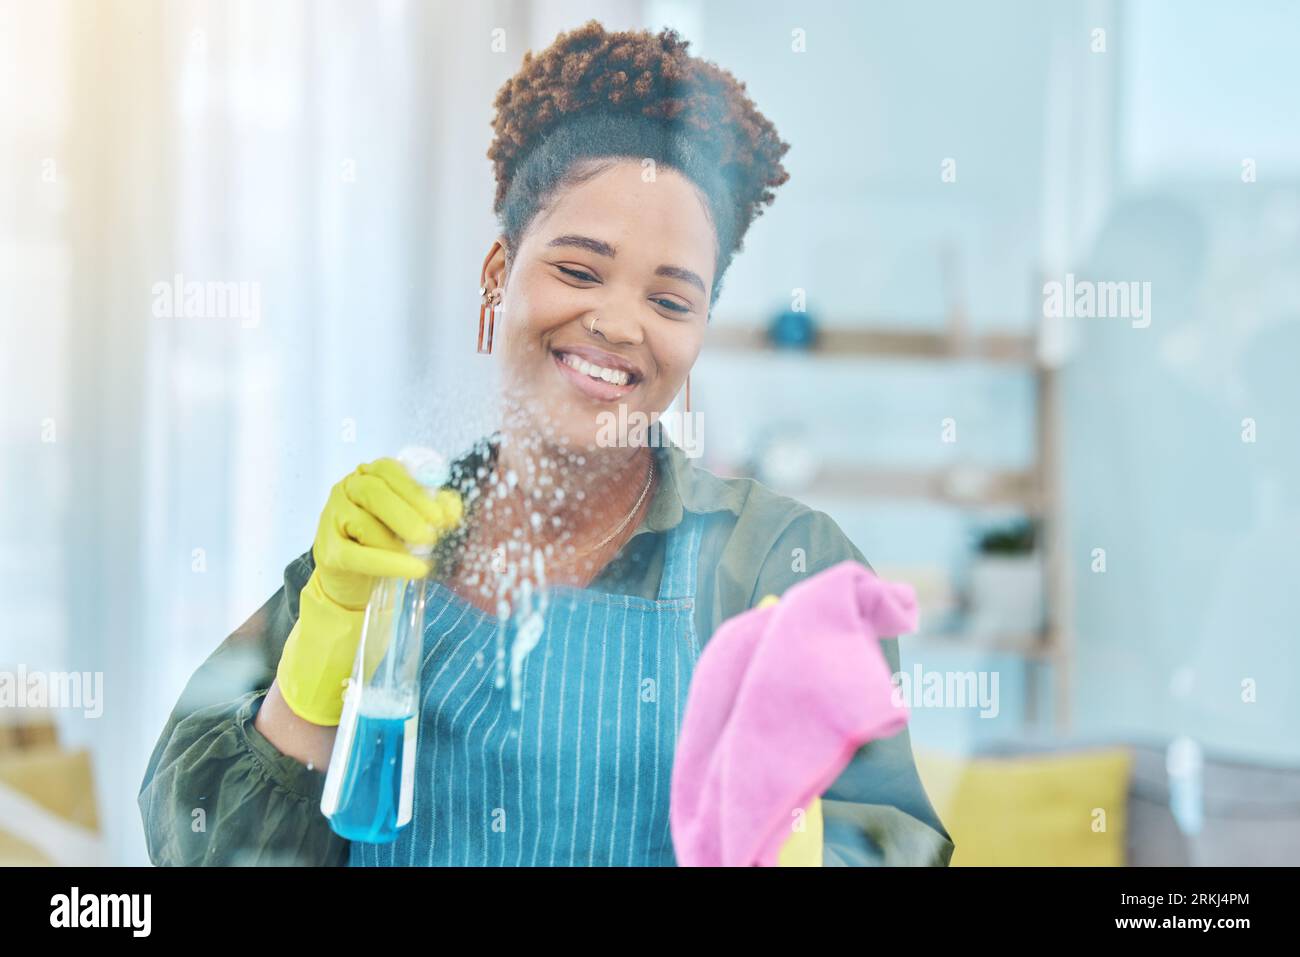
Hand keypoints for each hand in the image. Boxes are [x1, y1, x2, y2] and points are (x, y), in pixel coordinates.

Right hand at [311, 458, 462, 608]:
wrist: (355, 577)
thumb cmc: (387, 540)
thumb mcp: (413, 520)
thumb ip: (434, 509)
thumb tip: (451, 509)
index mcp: (369, 474)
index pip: (390, 470)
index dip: (417, 491)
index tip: (441, 516)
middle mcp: (346, 489)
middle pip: (373, 492)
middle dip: (407, 514)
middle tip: (431, 536)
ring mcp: (332, 517)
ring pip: (364, 524)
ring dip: (397, 543)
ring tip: (422, 558)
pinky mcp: (328, 550)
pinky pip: (357, 556)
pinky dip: (389, 564)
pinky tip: (415, 570)